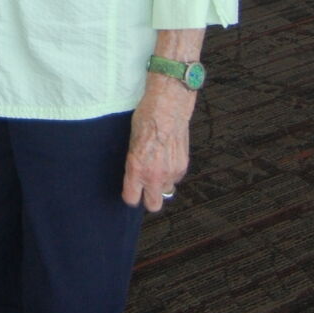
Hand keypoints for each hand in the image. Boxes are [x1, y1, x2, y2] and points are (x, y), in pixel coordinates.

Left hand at [122, 82, 193, 210]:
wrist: (168, 107)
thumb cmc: (146, 119)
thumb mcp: (131, 143)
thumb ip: (134, 163)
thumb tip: (135, 174)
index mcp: (136, 169)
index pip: (131, 199)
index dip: (131, 195)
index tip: (131, 190)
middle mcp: (154, 175)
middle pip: (153, 205)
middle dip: (149, 198)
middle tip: (146, 186)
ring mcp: (171, 172)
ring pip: (167, 191)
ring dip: (162, 183)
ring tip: (158, 166)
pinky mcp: (183, 166)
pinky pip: (176, 178)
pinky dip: (172, 172)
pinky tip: (168, 157)